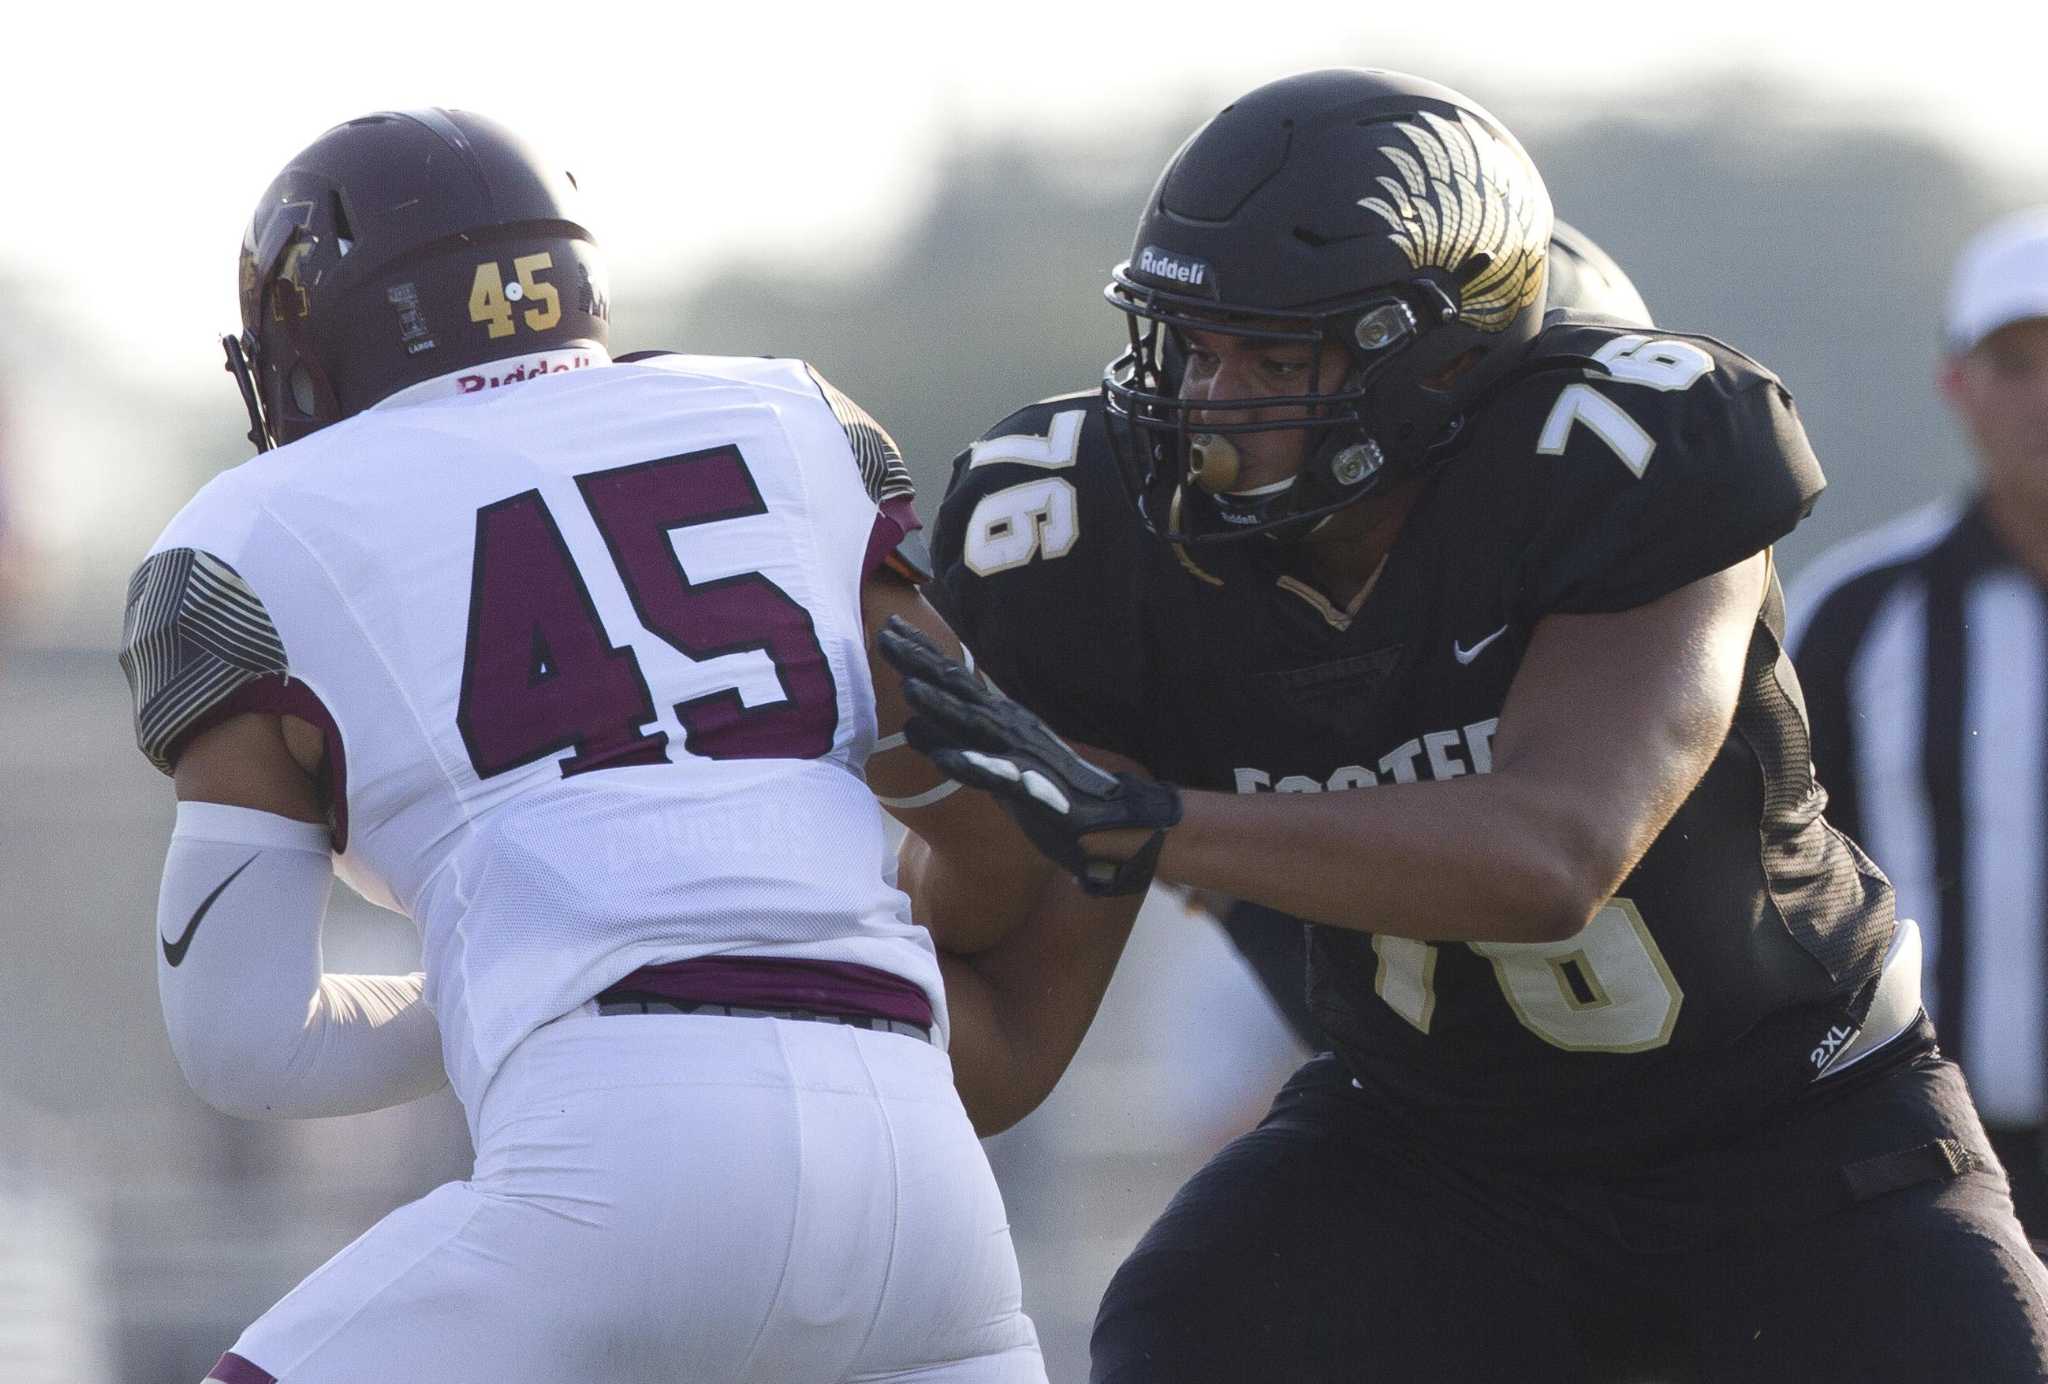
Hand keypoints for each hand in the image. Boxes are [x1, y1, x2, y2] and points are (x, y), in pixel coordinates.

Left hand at [877, 616, 1181, 895]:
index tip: (890, 627)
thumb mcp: (990, 764)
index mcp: (1000, 720)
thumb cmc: (1044, 791)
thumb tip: (911, 727)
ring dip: (943, 707)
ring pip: (976, 727)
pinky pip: (999, 778)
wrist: (1107, 823)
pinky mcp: (1034, 792)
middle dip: (922, 662)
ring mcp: (1022, 756)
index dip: (922, 654)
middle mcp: (1010, 729)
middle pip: (960, 690)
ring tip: (909, 687)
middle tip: (886, 633)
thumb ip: (955, 744)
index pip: (955, 680)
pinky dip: (973, 766)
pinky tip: (945, 760)